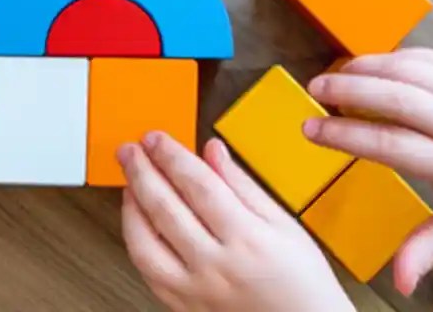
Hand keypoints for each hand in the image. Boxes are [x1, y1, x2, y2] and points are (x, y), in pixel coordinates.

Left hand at [119, 134, 350, 311]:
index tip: (155, 138)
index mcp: (247, 239)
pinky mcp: (183, 306)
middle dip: (142, 172)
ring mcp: (196, 290)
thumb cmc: (302, 281)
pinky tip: (136, 220)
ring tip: (130, 182)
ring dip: (130, 207)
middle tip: (130, 150)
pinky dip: (135, 241)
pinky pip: (147, 271)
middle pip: (165, 209)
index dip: (171, 156)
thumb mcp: (284, 224)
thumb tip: (213, 150)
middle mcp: (216, 266)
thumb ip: (242, 185)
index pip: (197, 185)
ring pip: (145, 243)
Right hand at [303, 49, 432, 294]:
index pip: (390, 145)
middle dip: (349, 91)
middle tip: (314, 92)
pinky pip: (421, 56)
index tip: (310, 131)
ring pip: (406, 70)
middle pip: (395, 99)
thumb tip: (398, 282)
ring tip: (332, 77)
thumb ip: (429, 248)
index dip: (345, 136)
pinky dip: (387, 58)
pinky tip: (363, 67)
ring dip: (363, 69)